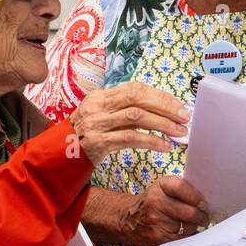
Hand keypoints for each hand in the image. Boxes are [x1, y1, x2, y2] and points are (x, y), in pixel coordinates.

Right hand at [69, 82, 190, 163]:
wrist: (60, 157)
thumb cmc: (88, 137)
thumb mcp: (103, 118)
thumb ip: (127, 112)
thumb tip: (163, 111)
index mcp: (100, 96)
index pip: (135, 88)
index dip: (159, 96)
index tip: (179, 104)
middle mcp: (97, 106)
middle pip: (137, 98)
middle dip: (165, 106)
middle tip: (185, 117)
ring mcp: (96, 124)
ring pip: (136, 117)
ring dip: (163, 124)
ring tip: (180, 132)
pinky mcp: (98, 142)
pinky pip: (130, 138)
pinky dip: (152, 141)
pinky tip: (165, 146)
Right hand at [123, 175, 209, 245]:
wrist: (128, 219)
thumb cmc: (153, 202)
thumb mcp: (163, 189)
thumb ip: (182, 190)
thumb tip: (205, 204)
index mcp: (160, 186)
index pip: (181, 187)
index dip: (196, 197)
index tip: (204, 205)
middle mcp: (155, 202)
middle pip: (189, 212)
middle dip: (202, 216)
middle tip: (205, 218)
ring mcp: (155, 220)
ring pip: (188, 227)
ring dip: (194, 226)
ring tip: (190, 224)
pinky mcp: (157, 237)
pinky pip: (182, 238)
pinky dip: (187, 236)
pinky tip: (183, 232)